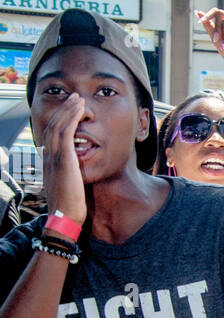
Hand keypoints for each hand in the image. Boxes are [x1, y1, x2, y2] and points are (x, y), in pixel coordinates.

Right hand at [39, 93, 87, 224]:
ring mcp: (55, 158)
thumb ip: (69, 174)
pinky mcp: (64, 160)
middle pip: (52, 126)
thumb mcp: (67, 186)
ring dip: (68, 110)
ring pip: (58, 126)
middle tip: (73, 99)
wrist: (64, 218)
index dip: (59, 122)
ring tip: (78, 99)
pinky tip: (80, 109)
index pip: (50, 136)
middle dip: (63, 111)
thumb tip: (75, 171)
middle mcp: (49, 158)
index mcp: (49, 163)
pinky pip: (66, 132)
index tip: (69, 113)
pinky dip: (72, 118)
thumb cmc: (69, 207)